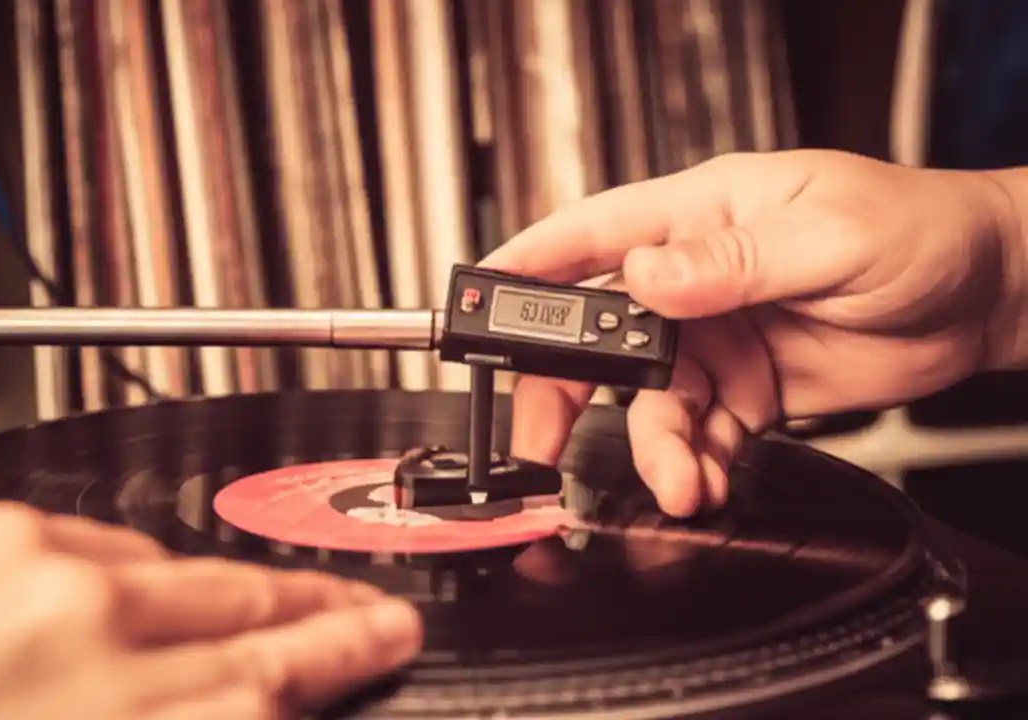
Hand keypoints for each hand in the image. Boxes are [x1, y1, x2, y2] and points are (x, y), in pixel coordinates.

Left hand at [0, 502, 421, 718]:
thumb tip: (235, 700)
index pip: (274, 683)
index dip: (344, 655)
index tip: (382, 636)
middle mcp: (100, 652)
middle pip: (252, 615)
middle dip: (323, 611)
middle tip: (370, 607)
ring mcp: (46, 583)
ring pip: (190, 572)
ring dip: (248, 585)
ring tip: (290, 591)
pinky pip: (108, 541)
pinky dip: (146, 566)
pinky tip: (157, 583)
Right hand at [481, 149, 1023, 516]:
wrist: (988, 298)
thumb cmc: (918, 231)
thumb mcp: (828, 238)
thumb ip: (734, 262)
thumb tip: (648, 277)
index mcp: (703, 216)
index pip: (595, 234)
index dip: (528, 264)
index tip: (477, 295)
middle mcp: (697, 279)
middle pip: (599, 333)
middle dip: (563, 388)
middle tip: (544, 436)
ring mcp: (718, 337)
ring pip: (650, 400)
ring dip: (651, 446)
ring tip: (676, 479)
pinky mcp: (746, 388)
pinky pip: (699, 433)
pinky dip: (693, 463)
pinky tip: (703, 479)